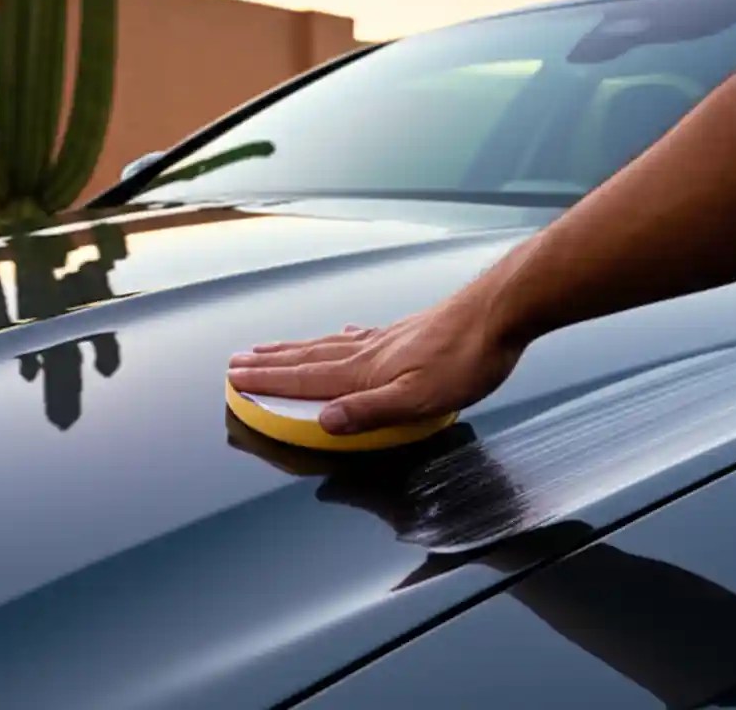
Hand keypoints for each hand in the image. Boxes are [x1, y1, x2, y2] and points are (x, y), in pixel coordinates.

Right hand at [227, 293, 525, 433]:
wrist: (499, 312)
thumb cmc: (466, 358)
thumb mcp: (419, 399)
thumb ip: (369, 411)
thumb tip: (323, 422)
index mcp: (365, 371)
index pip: (306, 379)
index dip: (268, 382)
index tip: (236, 380)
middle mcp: (367, 352)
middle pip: (307, 358)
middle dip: (269, 364)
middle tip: (237, 362)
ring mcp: (385, 340)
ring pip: (326, 345)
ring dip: (293, 350)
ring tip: (269, 348)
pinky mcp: (405, 334)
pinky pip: (355, 338)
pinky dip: (336, 339)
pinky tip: (341, 336)